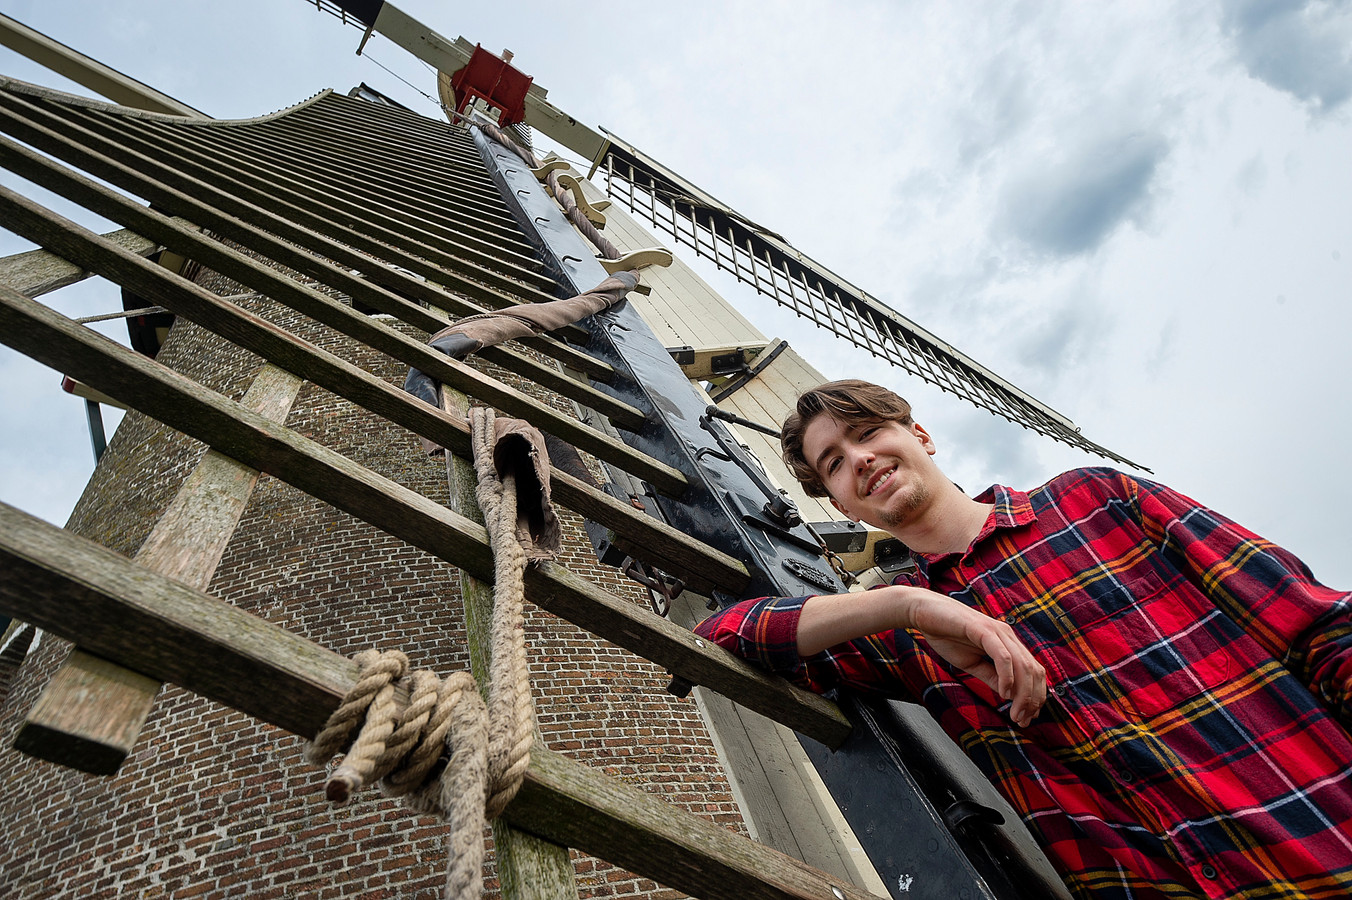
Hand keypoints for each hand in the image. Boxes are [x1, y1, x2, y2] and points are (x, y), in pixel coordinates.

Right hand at [905, 589, 1046, 726]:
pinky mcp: (983, 630)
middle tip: (1023, 720)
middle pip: (1033, 670)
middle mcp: (1008, 635)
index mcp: (1007, 643)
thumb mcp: (972, 664)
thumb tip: (1010, 695)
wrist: (923, 612)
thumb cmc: (946, 635)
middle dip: (1032, 699)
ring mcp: (997, 631)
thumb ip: (991, 677)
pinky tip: (1004, 693)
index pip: (1033, 671)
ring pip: (1022, 665)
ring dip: (1023, 693)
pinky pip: (1003, 657)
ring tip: (1016, 713)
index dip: (1035, 696)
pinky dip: (1007, 677)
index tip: (1027, 717)